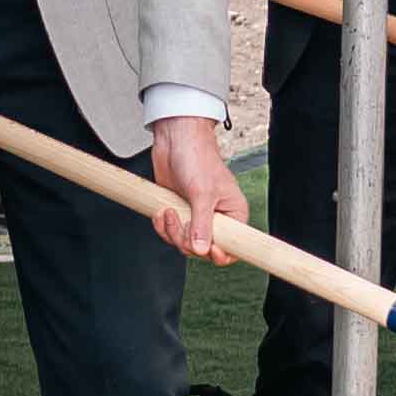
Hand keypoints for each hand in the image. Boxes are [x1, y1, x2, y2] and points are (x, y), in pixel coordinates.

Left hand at [143, 111, 244, 258]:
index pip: (233, 248)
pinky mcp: (179, 214)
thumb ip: (202, 224)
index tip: (208, 249)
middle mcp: (217, 218)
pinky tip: (161, 212)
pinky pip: (171, 233)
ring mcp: (196, 217)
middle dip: (186, 239)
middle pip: (203, 249)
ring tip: (169, 212)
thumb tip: (202, 249)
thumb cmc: (198, 157)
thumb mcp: (202, 193)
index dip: (219, 254)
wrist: (175, 141)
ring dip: (171, 232)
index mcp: (234, 214)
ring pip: (184, 243)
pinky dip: (163, 226)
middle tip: (179, 220)